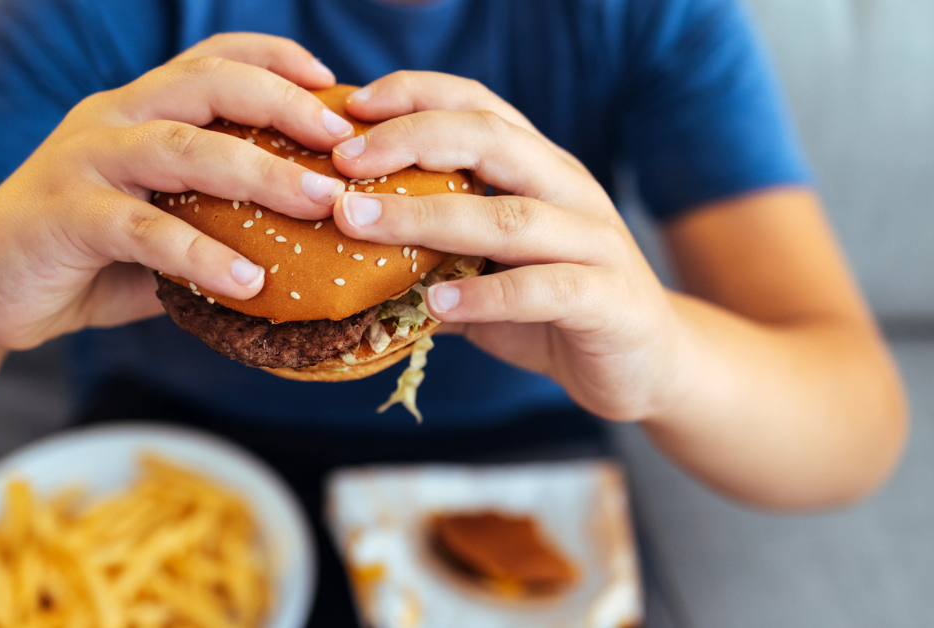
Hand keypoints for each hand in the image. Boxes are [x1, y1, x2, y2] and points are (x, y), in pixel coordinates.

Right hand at [0, 34, 353, 349]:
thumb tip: (298, 248)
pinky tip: (250, 281)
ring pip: (183, 148)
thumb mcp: (152, 231)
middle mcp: (111, 120)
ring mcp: (83, 161)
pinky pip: (144, 229)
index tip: (332, 83)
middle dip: (285, 104)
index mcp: (135, 111)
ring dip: (260, 172)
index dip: (275, 59)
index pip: (212, 61)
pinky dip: (201, 254)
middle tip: (343, 140)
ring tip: (321, 202)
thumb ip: (208, 224)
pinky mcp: (63, 215)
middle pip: (208, 86)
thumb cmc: (77, 260)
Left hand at [331, 72, 683, 421]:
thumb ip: (428, 254)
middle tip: (343, 161)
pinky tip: (437, 303)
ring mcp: (594, 242)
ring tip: (360, 224)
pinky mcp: (608, 300)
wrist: (646, 364)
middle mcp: (569, 190)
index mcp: (539, 168)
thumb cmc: (551, 311)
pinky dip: (485, 295)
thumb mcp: (484, 270)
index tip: (351, 108)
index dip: (416, 95)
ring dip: (426, 217)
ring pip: (508, 216)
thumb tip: (339, 251)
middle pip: (491, 140)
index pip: (478, 106)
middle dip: (410, 141)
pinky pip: (544, 290)